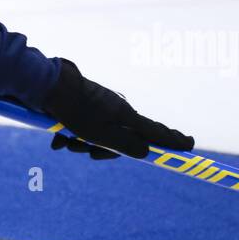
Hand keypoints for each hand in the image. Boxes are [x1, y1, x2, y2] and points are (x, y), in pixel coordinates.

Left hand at [44, 59, 194, 159]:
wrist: (48, 87)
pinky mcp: (83, 106)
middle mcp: (116, 110)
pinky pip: (81, 129)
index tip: (190, 144)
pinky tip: (57, 138)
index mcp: (126, 116)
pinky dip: (70, 136)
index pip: (155, 131)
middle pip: (119, 140)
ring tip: (66, 141)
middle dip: (100, 150)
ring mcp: (99, 107)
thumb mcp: (101, 134)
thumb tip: (146, 152)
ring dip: (80, 144)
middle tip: (85, 152)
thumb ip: (125, 145)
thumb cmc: (76, 111)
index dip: (172, 140)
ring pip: (96, 136)